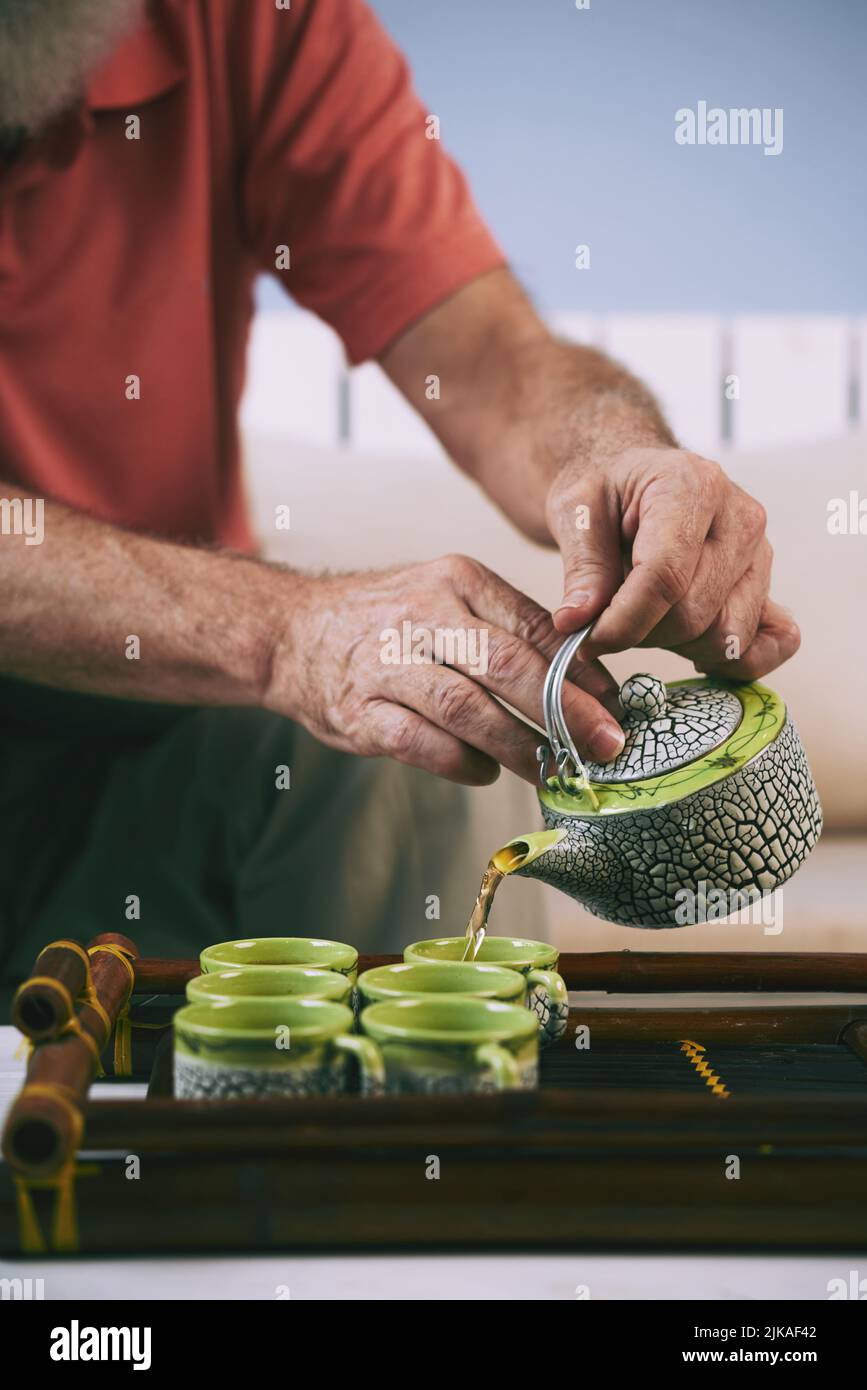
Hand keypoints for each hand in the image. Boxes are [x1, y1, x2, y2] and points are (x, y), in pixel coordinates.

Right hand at [266, 557, 625, 785]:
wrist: (294, 631)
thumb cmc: (389, 620)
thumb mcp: (451, 598)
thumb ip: (510, 629)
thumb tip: (588, 680)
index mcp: (458, 580)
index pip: (536, 626)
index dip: (583, 672)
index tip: (616, 705)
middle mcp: (423, 616)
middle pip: (508, 665)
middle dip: (565, 712)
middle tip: (604, 745)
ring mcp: (387, 664)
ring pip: (467, 708)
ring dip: (518, 746)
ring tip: (553, 770)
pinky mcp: (359, 710)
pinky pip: (421, 742)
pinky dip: (461, 762)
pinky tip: (484, 772)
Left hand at [546, 446, 799, 678]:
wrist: (637, 481)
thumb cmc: (609, 490)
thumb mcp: (576, 511)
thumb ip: (581, 567)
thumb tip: (577, 622)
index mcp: (692, 486)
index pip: (664, 576)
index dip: (623, 621)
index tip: (586, 640)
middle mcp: (740, 519)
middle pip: (693, 613)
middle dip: (641, 633)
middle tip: (608, 622)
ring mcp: (760, 555)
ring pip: (724, 636)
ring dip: (676, 645)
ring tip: (645, 617)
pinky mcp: (767, 586)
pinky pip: (773, 642)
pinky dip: (731, 659)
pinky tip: (691, 647)